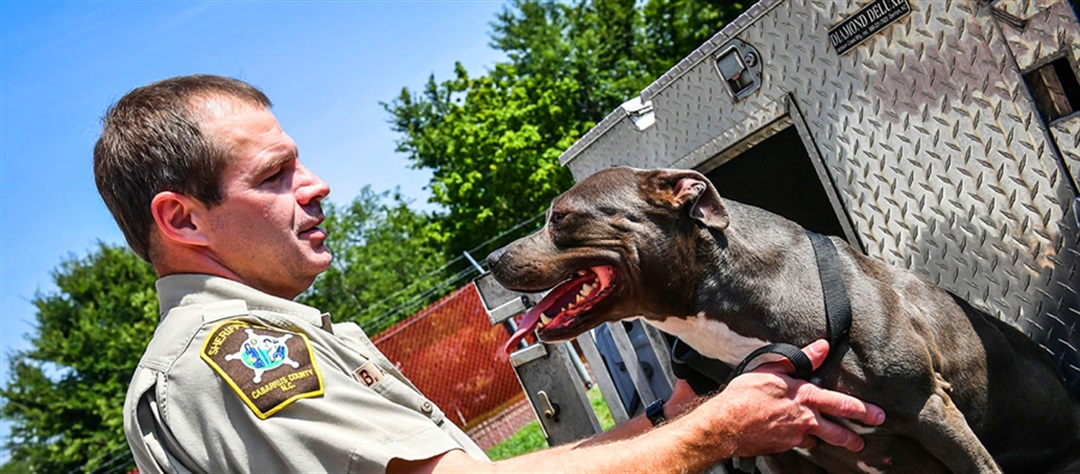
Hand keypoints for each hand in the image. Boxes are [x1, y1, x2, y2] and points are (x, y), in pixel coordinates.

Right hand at [703, 339, 884, 456]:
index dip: (863, 411)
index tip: (879, 416)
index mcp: (806, 398)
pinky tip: (797, 438)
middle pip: (837, 433)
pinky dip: (801, 441)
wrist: (726, 424)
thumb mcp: (773, 368)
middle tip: (863, 442)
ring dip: (826, 442)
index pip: (843, 404)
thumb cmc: (747, 393)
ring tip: (834, 443)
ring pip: (817, 442)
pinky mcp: (781, 447)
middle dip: (853, 438)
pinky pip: (797, 444)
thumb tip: (823, 347)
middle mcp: (805, 420)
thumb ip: (801, 359)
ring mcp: (794, 437)